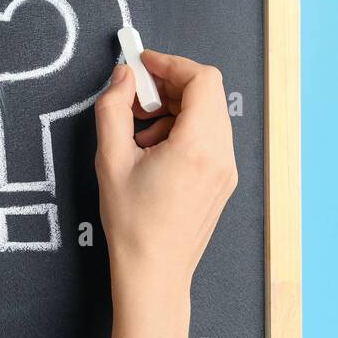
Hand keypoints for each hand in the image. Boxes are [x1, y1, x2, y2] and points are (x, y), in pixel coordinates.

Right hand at [94, 50, 238, 310]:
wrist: (155, 273)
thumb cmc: (132, 223)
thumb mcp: (110, 159)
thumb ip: (113, 108)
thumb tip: (123, 77)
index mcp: (198, 145)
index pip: (202, 79)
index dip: (170, 64)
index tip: (142, 65)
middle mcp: (222, 154)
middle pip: (207, 95)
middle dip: (169, 87)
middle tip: (134, 100)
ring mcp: (227, 170)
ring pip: (208, 115)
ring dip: (174, 110)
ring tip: (139, 135)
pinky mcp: (223, 181)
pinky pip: (209, 138)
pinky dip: (183, 131)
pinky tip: (153, 154)